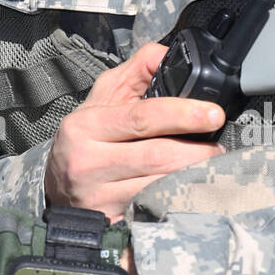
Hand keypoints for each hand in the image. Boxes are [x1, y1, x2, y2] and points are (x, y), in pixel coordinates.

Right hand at [45, 42, 225, 222]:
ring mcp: (99, 195)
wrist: (57, 188)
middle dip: (198, 151)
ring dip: (195, 176)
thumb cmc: (86, 139)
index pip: (141, 117)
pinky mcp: (112, 220)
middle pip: (158, 156)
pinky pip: (157, 208)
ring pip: (162, 185)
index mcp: (86, 126)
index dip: (182, 115)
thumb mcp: (102, 99)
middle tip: (218, 147)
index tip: (212, 114)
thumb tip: (168, 54)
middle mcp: (88, 162)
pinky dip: (180, 198)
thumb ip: (136, 71)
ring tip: (209, 166)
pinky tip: (191, 190)